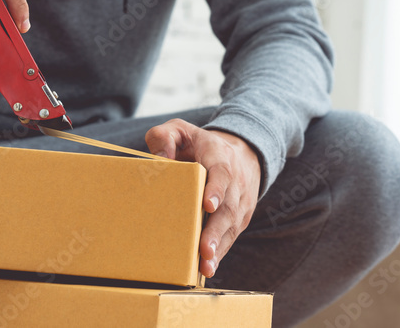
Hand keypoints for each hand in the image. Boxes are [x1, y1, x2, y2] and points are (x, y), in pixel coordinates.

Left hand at [145, 119, 260, 277]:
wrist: (241, 153)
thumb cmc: (200, 145)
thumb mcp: (180, 130)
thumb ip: (165, 136)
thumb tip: (159, 160)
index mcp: (219, 157)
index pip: (221, 173)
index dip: (216, 189)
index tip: (208, 205)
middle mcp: (234, 181)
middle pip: (228, 207)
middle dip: (216, 230)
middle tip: (205, 250)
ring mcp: (239, 202)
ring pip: (231, 226)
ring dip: (219, 247)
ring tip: (206, 266)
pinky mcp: (239, 218)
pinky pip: (231, 236)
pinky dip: (221, 253)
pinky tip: (209, 268)